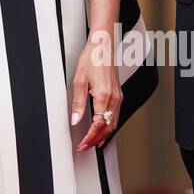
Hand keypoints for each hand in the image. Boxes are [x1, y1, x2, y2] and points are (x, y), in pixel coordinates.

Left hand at [70, 32, 122, 152]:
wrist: (103, 46)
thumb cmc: (92, 59)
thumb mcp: (79, 81)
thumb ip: (78, 103)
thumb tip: (75, 119)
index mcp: (104, 95)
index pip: (98, 124)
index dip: (90, 137)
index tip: (82, 144)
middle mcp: (114, 98)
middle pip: (108, 127)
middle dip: (96, 140)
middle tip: (85, 147)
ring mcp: (118, 97)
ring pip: (114, 123)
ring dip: (103, 135)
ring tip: (92, 143)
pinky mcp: (118, 95)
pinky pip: (116, 116)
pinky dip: (109, 126)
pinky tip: (102, 130)